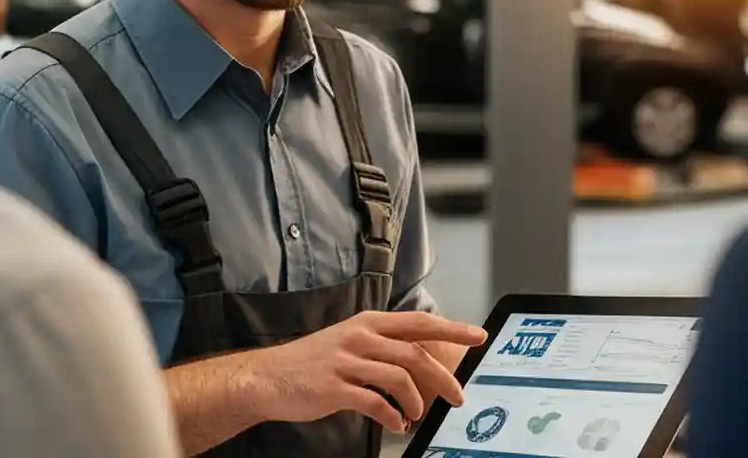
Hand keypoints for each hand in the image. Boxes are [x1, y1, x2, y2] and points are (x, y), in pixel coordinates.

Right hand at [247, 311, 486, 433]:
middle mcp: (360, 337)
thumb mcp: (349, 342)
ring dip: (417, 401)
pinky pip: (377, 403)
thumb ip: (381, 348)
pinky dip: (393, 417)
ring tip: (417, 414)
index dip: (452, 328)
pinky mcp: (336, 387)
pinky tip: (395, 424)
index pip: (418, 323)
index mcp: (367, 323)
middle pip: (416, 354)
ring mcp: (347, 361)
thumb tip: (419, 362)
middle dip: (444, 378)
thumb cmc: (311, 362)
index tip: (478, 336)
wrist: (268, 377)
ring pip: (400, 378)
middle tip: (458, 396)